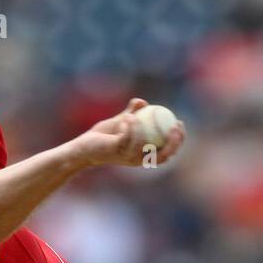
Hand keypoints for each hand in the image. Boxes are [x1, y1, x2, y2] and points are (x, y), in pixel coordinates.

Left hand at [68, 98, 185, 168]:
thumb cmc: (104, 137)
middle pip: (163, 156)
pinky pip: (127, 138)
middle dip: (173, 142)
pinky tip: (126, 118)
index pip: (167, 153)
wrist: (83, 147)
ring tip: (135, 114)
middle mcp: (137, 160)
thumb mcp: (121, 123)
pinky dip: (129, 126)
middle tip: (175, 125)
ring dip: (142, 127)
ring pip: (143, 145)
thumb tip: (143, 102)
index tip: (179, 124)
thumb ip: (132, 113)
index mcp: (143, 155)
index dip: (178, 141)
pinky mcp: (115, 150)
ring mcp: (127, 156)